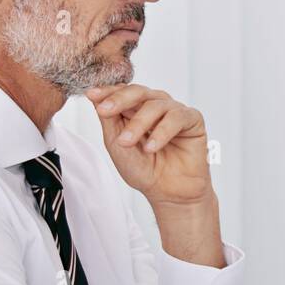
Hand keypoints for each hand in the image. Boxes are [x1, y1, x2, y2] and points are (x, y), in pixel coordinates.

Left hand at [86, 84, 212, 207]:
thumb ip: (109, 121)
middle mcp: (156, 106)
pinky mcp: (193, 119)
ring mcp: (174, 111)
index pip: (121, 92)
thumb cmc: (144, 170)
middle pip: (138, 92)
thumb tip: (95, 97)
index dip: (107, 92)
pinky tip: (152, 147)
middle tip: (106, 110)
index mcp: (136, 109)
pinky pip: (177, 117)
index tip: (91, 95)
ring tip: (127, 142)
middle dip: (120, 99)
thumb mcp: (118, 146)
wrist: (168, 193)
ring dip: (139, 123)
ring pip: (155, 104)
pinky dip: (162, 132)